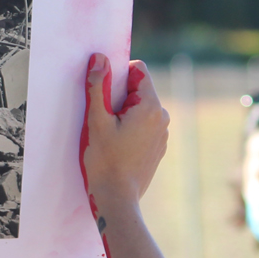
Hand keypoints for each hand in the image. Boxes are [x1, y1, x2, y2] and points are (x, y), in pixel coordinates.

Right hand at [80, 54, 168, 218]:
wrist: (117, 199)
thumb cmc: (105, 161)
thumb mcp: (96, 121)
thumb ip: (98, 87)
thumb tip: (99, 58)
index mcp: (150, 106)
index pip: (138, 70)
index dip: (117, 77)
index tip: (104, 96)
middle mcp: (162, 117)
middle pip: (139, 90)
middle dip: (119, 98)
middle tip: (103, 121)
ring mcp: (162, 133)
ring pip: (140, 108)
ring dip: (124, 114)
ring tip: (110, 137)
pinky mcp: (158, 146)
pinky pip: (144, 126)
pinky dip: (131, 129)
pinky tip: (118, 148)